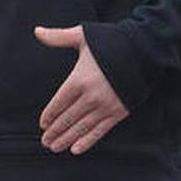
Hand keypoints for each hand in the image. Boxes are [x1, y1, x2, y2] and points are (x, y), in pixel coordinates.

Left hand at [35, 26, 127, 153]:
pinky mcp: (119, 112)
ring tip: (55, 147)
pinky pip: (99, 131)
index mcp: (78, 79)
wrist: (143, 50)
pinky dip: (87, 141)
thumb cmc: (111, 41)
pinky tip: (76, 149)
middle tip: (45, 141)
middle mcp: (90, 96)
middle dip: (55, 131)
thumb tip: (37, 31)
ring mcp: (105, 106)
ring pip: (81, 128)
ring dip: (66, 139)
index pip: (58, 103)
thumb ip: (58, 37)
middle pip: (67, 118)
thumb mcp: (82, 35)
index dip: (49, 115)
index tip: (42, 124)